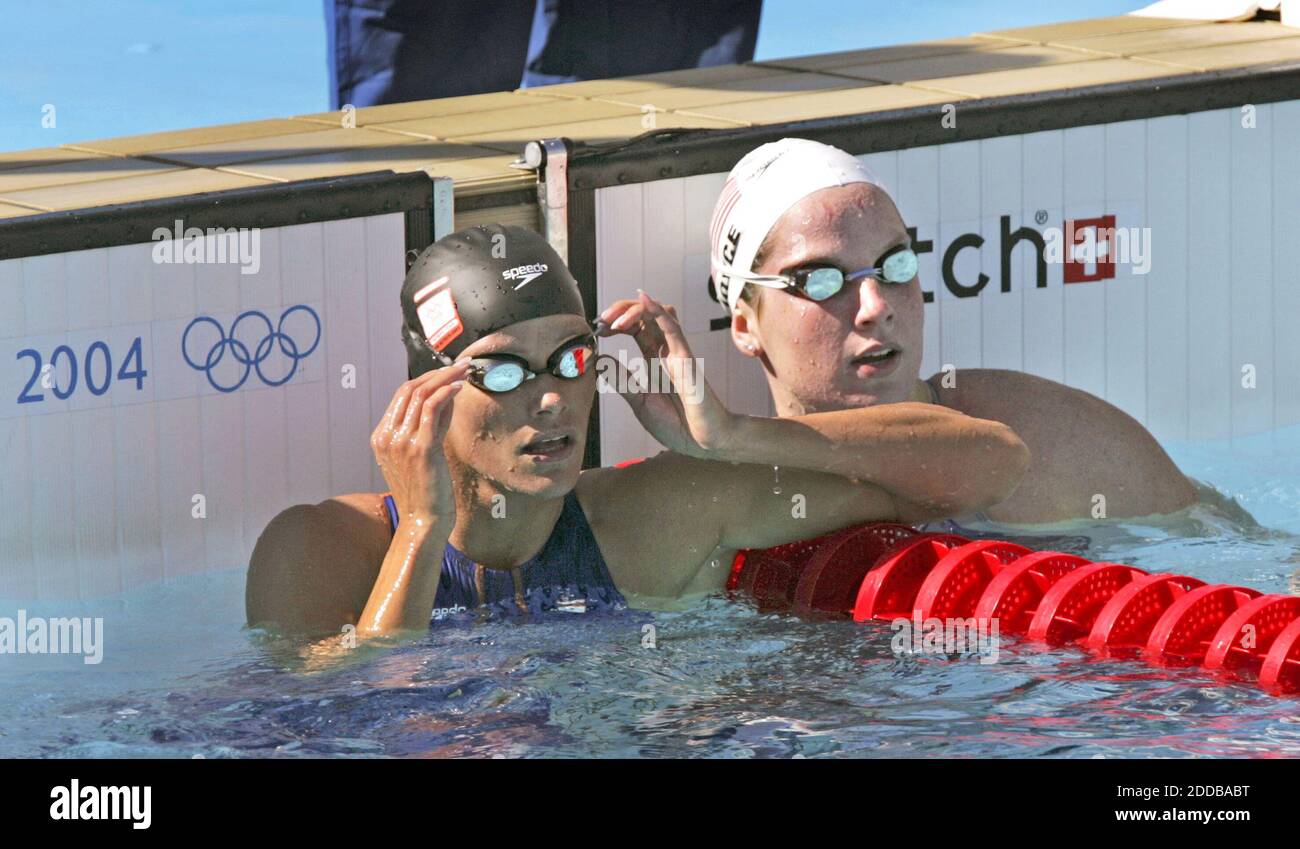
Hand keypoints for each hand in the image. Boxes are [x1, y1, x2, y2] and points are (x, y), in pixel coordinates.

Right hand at [370, 361, 468, 527]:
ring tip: (465, 371)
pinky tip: (460, 387)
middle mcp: (387, 437)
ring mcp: (401, 442)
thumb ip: (431, 426)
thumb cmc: (425, 492)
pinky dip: (446, 392)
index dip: (426, 379)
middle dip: (437, 373)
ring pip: (421, 395)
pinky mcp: (421, 448)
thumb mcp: (422, 454)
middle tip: (461, 366)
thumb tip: (448, 397)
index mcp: (381, 438)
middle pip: (409, 390)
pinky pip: (431, 409)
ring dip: (446, 378)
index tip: (448, 372)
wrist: (422, 522)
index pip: (401, 396)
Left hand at [596, 290, 738, 458]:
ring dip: (635, 309)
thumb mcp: (638, 400)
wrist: (700, 443)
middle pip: (646, 315)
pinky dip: (658, 311)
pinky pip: (674, 328)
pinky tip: (644, 300)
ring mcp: (677, 352)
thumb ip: (620, 379)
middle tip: (601, 320)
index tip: (597, 329)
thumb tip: (598, 359)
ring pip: (660, 314)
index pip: (635, 327)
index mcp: (654, 359)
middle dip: (621, 310)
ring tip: (614, 320)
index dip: (615, 322)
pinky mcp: (687, 359)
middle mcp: (666, 351)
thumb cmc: (676, 424)